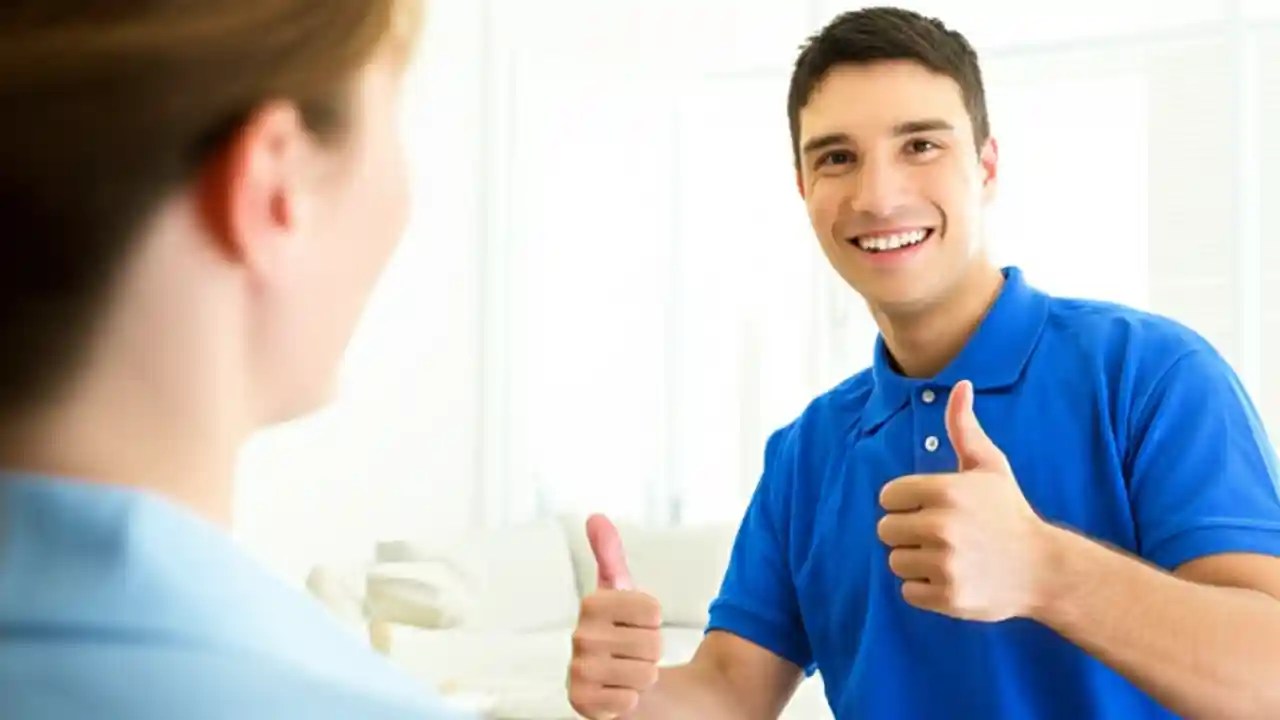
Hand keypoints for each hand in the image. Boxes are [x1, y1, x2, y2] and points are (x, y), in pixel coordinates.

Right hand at [567, 514, 662, 719]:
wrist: (613, 680)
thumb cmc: (621, 630)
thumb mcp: (620, 591)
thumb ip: (610, 554)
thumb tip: (595, 516)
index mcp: (591, 604)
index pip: (653, 612)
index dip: (655, 621)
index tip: (637, 623)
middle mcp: (579, 637)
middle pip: (652, 644)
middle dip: (651, 651)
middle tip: (633, 651)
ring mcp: (579, 671)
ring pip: (645, 673)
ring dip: (644, 676)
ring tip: (627, 671)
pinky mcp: (581, 702)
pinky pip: (630, 700)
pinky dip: (631, 699)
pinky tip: (617, 692)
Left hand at [876, 380, 1051, 621]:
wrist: (1044, 569)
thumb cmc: (1009, 513)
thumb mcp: (989, 466)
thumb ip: (964, 427)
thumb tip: (960, 384)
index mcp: (946, 491)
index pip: (888, 496)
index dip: (905, 502)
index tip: (929, 507)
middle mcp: (943, 526)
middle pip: (886, 529)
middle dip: (907, 532)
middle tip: (939, 534)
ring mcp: (946, 564)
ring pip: (895, 560)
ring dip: (915, 561)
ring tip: (947, 556)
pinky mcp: (948, 596)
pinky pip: (907, 591)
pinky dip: (924, 589)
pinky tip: (950, 578)